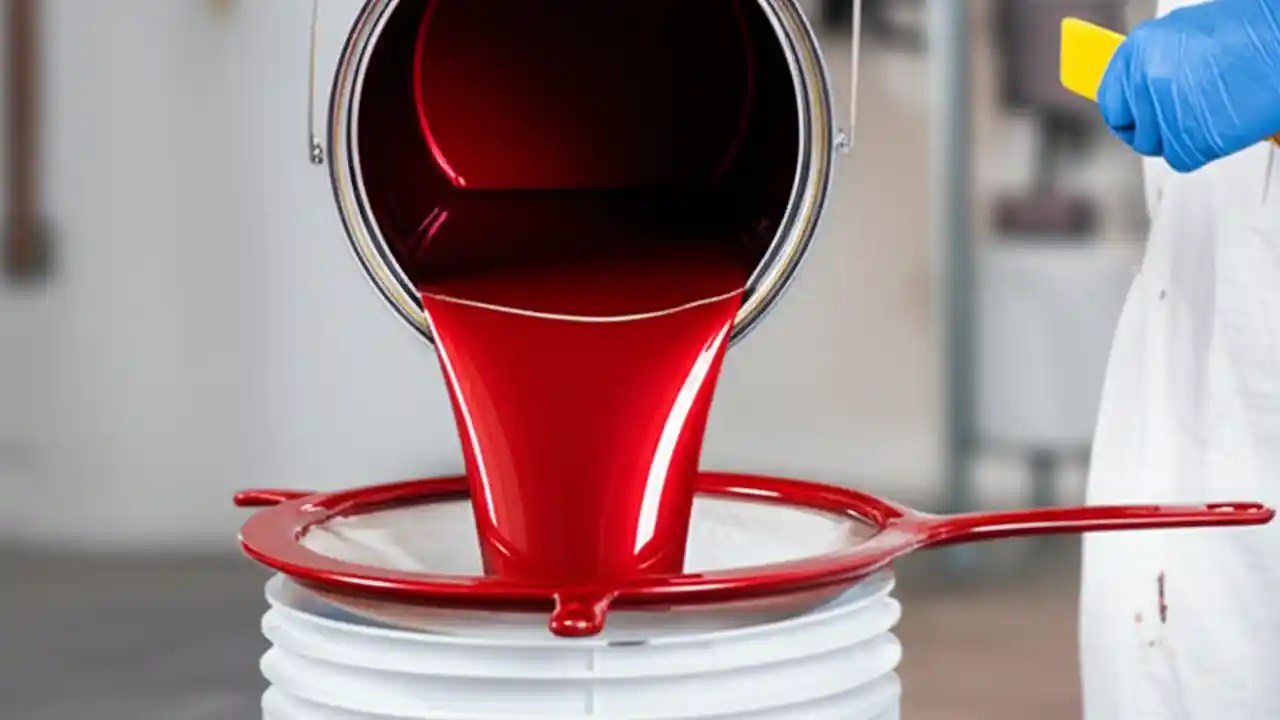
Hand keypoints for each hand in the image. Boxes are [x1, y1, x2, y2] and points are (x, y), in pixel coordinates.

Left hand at [1099, 0, 1279, 171]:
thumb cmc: (1254, 35)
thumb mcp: (1190, 35)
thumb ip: (1159, 62)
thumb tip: (1141, 87)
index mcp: (1139, 47)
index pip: (1111, 100)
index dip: (1127, 114)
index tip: (1135, 121)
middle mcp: (1144, 78)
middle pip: (1133, 129)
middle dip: (1156, 130)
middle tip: (1184, 122)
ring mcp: (1163, 109)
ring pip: (1159, 145)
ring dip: (1184, 137)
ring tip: (1215, 111)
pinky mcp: (1186, 138)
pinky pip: (1183, 157)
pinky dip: (1204, 148)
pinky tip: (1224, 123)